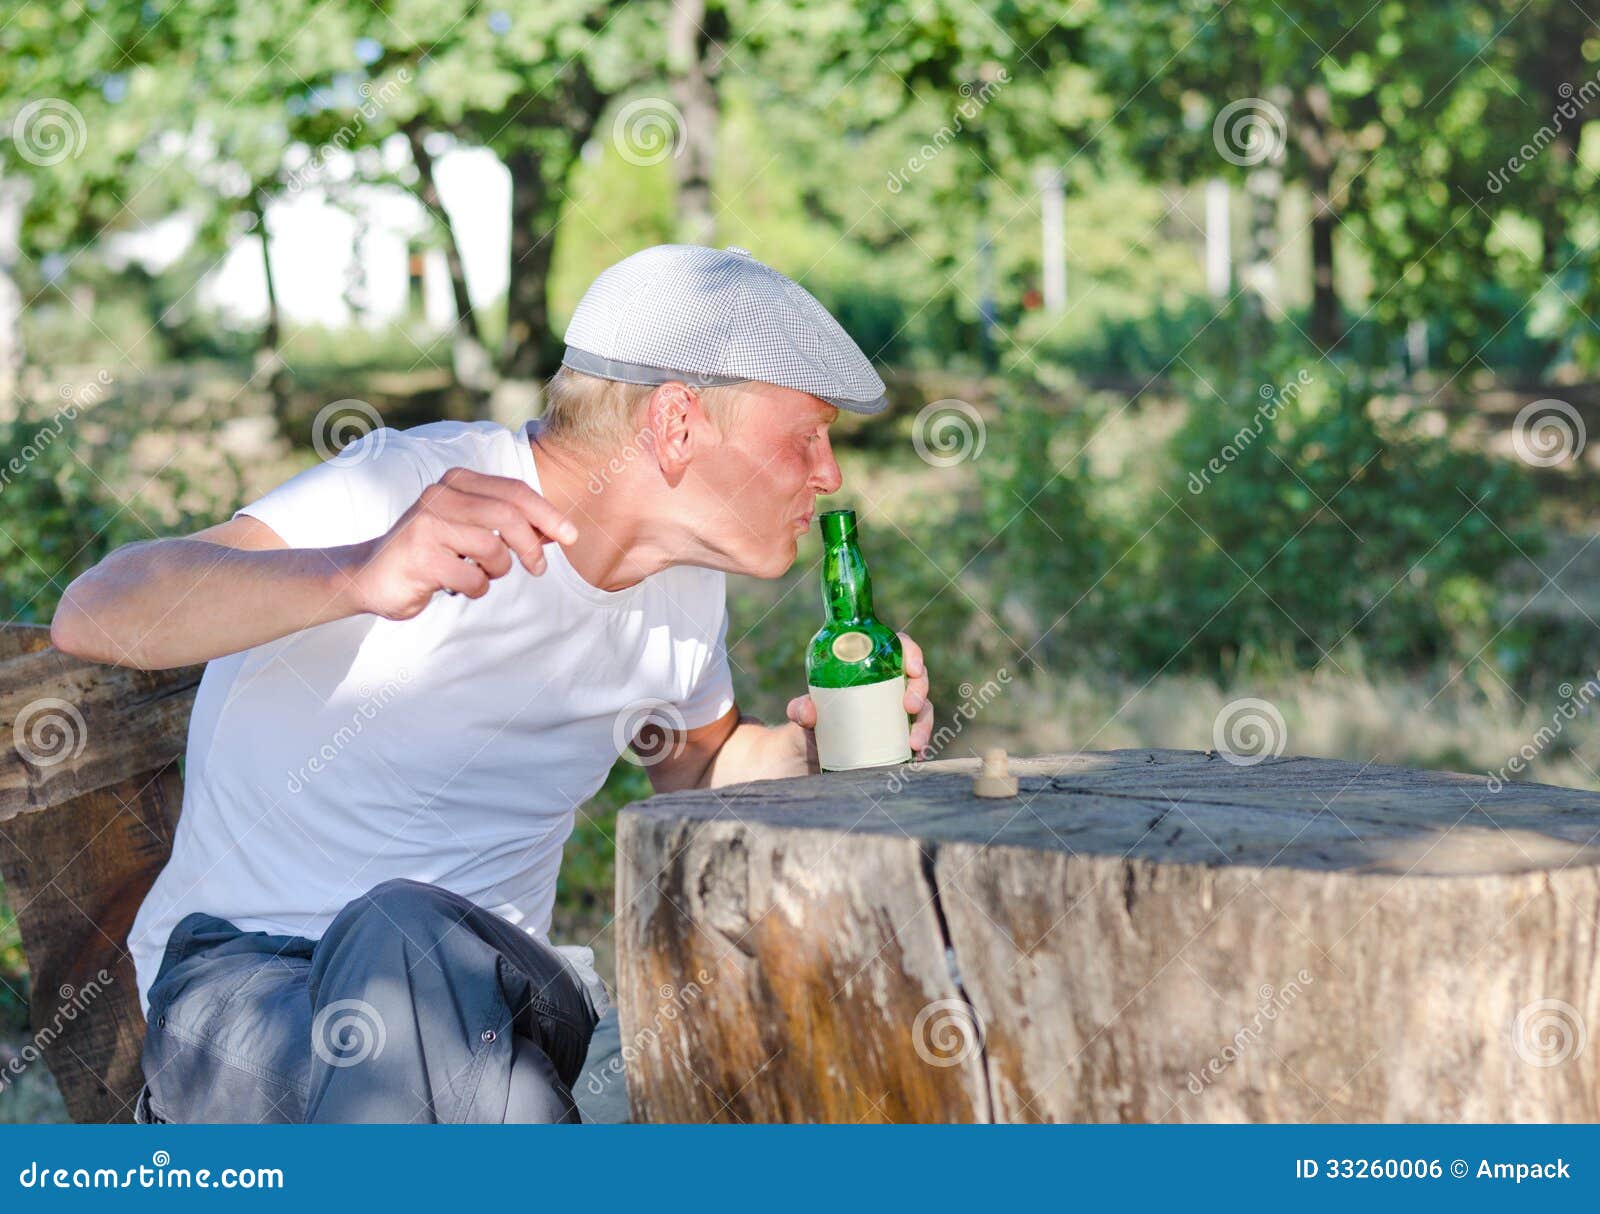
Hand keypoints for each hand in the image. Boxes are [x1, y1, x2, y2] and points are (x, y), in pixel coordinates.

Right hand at [342, 467, 577, 619]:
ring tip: (479, 573)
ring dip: (497, 571)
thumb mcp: (471, 529)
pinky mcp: (420, 557)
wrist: (371, 574)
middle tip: (538, 568)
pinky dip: (476, 588)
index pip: (514, 491)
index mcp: (456, 482)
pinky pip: (472, 578)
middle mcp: (440, 496)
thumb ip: (508, 524)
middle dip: (533, 546)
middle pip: (508, 516)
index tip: (571, 537)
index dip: (548, 514)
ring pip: (492, 548)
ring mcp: (427, 525)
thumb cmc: (434, 552)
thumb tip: (557, 531)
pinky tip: (457, 585)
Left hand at [786, 631, 933, 760]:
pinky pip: (916, 740)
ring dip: (924, 725)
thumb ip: (800, 709)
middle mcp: (887, 690)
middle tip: (910, 706)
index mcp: (870, 670)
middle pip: (916, 680)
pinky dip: (920, 747)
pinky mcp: (897, 741)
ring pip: (922, 712)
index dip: (911, 653)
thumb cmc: (808, 725)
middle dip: (920, 691)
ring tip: (915, 743)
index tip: (912, 667)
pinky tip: (917, 755)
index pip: (897, 650)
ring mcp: (895, 716)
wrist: (807, 760)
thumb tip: (809, 712)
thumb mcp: (801, 715)